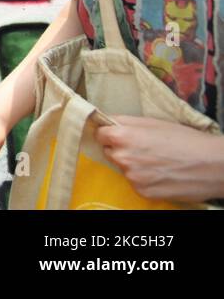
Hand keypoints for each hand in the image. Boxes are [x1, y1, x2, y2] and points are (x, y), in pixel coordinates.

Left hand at [95, 116, 223, 201]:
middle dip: (121, 149)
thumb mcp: (153, 122)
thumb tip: (105, 121)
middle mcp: (122, 158)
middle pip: (110, 152)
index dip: (110, 133)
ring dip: (134, 165)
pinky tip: (162, 174)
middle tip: (145, 148)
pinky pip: (136, 183)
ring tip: (158, 162)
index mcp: (122, 136)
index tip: (119, 134)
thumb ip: (125, 122)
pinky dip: (145, 180)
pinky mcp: (143, 192)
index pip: (100, 134)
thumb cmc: (185, 140)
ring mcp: (132, 177)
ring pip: (124, 168)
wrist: (213, 165)